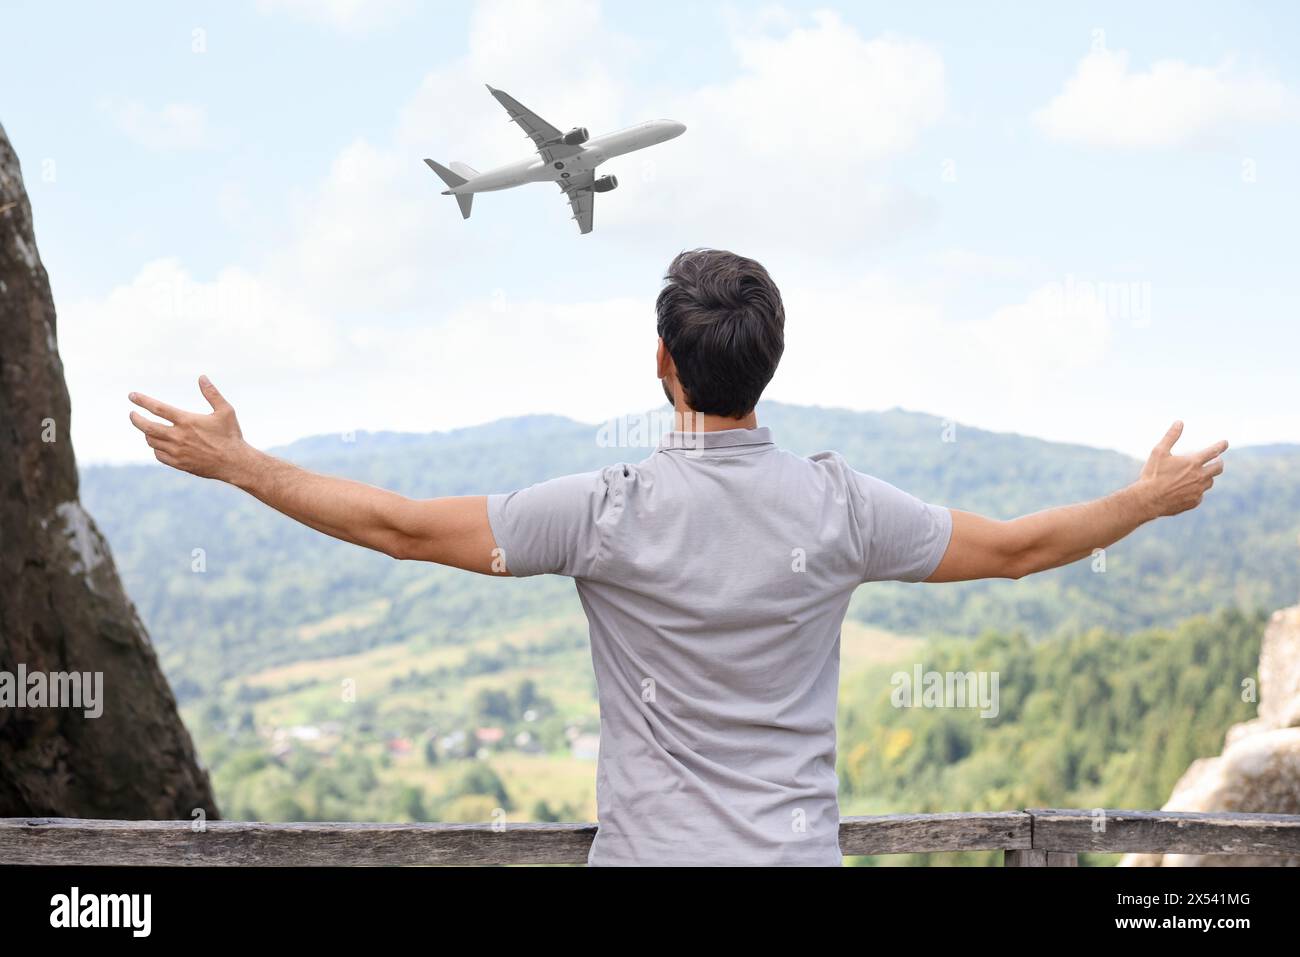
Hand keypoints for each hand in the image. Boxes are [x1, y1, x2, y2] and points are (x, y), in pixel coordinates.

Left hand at [128, 376, 252, 481]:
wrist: (235, 463)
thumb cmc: (231, 435)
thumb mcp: (226, 411)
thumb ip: (212, 393)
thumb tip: (202, 377)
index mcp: (187, 421)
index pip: (157, 408)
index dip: (142, 400)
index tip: (132, 396)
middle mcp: (178, 436)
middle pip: (147, 426)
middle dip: (136, 419)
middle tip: (132, 414)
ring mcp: (177, 451)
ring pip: (151, 441)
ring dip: (147, 433)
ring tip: (148, 428)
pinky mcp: (179, 464)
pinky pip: (159, 455)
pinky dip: (155, 448)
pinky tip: (159, 444)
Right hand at [1135, 421, 1226, 517]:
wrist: (1148, 500)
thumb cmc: (1152, 474)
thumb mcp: (1159, 452)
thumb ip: (1170, 437)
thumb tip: (1179, 422)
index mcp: (1193, 462)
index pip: (1213, 452)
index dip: (1221, 446)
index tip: (1225, 443)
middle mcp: (1199, 476)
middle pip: (1218, 468)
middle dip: (1219, 462)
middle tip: (1216, 461)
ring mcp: (1198, 490)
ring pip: (1210, 482)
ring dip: (1207, 477)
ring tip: (1199, 475)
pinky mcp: (1194, 502)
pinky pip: (1200, 495)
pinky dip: (1196, 490)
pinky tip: (1187, 490)